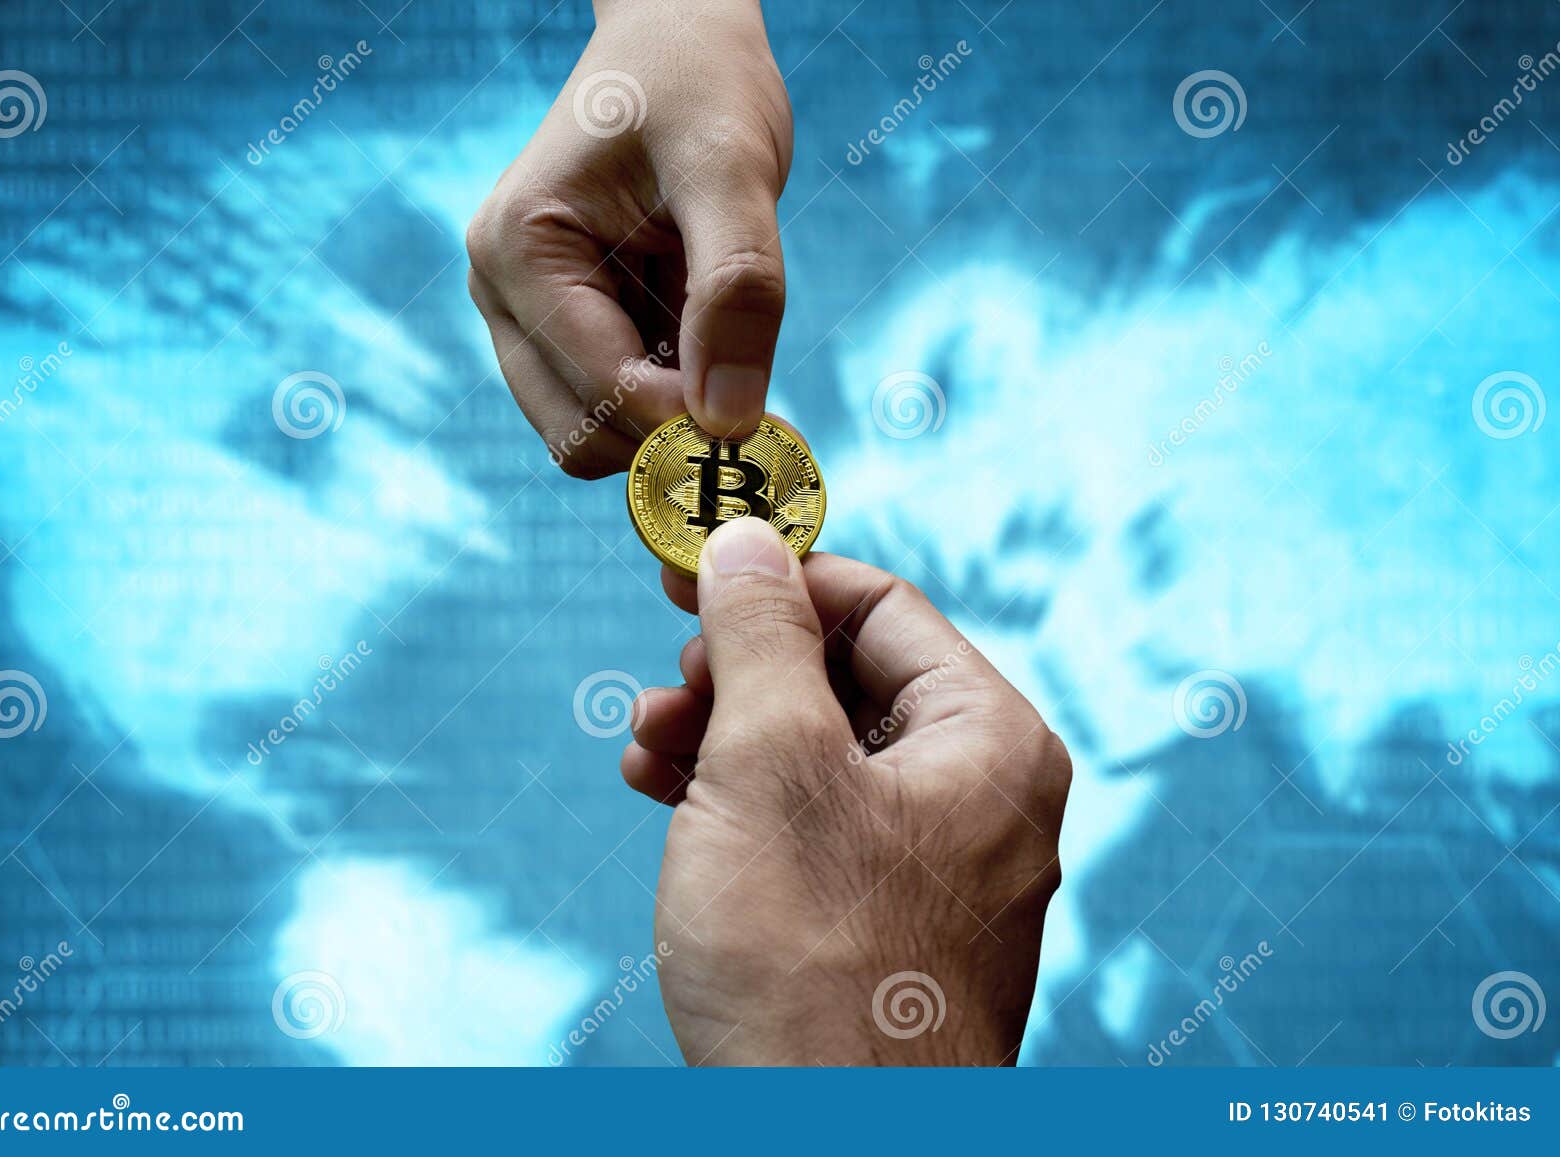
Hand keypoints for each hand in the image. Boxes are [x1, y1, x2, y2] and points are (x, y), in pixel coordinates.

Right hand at [466, 0, 791, 476]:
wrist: (679, 35)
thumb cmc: (700, 83)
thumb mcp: (733, 169)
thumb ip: (737, 290)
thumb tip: (730, 423)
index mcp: (518, 250)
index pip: (602, 389)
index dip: (687, 421)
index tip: (766, 427)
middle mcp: (499, 290)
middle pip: (580, 435)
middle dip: (668, 436)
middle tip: (758, 407)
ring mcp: (523, 311)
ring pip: (593, 432)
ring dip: (667, 417)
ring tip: (729, 349)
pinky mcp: (560, 323)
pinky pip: (612, 402)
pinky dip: (667, 397)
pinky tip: (709, 343)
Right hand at [624, 519, 1071, 1064]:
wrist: (829, 1149)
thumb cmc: (814, 963)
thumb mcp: (770, 765)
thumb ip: (759, 635)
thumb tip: (748, 537)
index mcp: (991, 740)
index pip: (883, 607)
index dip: (779, 581)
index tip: (687, 574)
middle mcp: (983, 798)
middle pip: (850, 679)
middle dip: (740, 670)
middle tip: (668, 684)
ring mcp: (939, 868)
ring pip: (822, 756)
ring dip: (726, 734)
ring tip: (648, 748)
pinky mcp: (889, 925)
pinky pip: (817, 827)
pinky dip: (742, 803)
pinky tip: (670, 799)